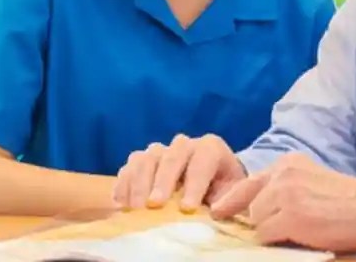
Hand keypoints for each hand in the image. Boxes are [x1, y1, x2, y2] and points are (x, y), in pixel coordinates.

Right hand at [111, 134, 247, 211]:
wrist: (209, 187)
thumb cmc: (223, 193)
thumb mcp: (235, 195)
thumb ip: (231, 200)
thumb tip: (216, 210)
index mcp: (210, 149)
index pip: (202, 160)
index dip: (195, 183)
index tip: (187, 209)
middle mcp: (184, 145)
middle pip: (171, 155)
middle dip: (162, 181)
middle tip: (155, 204)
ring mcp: (160, 152)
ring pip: (145, 157)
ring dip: (139, 183)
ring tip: (136, 208)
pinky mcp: (141, 162)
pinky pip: (128, 168)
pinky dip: (123, 186)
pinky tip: (120, 205)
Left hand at [210, 153, 355, 252]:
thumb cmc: (350, 202)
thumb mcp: (312, 182)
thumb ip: (284, 189)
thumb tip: (255, 213)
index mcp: (288, 164)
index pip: (250, 184)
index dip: (232, 201)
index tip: (218, 212)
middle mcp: (283, 174)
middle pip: (252, 206)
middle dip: (262, 222)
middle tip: (286, 230)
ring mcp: (286, 194)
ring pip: (257, 223)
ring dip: (271, 233)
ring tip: (301, 232)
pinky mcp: (292, 217)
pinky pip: (266, 237)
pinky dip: (278, 242)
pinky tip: (301, 238)